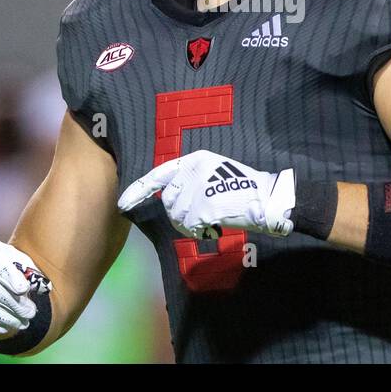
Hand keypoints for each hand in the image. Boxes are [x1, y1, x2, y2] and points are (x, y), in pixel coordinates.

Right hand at [0, 240, 50, 335]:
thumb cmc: (5, 266)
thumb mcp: (19, 262)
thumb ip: (30, 272)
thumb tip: (43, 287)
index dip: (11, 278)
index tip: (24, 290)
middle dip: (14, 304)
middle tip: (31, 314)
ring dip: (5, 318)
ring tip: (22, 323)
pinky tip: (5, 327)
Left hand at [117, 149, 295, 237]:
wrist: (267, 199)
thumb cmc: (242, 190)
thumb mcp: (214, 173)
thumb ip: (190, 181)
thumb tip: (166, 197)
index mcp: (195, 160)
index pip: (159, 175)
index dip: (138, 190)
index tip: (123, 205)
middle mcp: (193, 170)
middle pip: (168, 201)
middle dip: (179, 214)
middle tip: (201, 219)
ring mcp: (198, 187)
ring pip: (177, 216)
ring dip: (190, 225)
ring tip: (210, 222)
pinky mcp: (205, 204)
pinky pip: (190, 226)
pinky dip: (200, 231)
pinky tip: (214, 227)